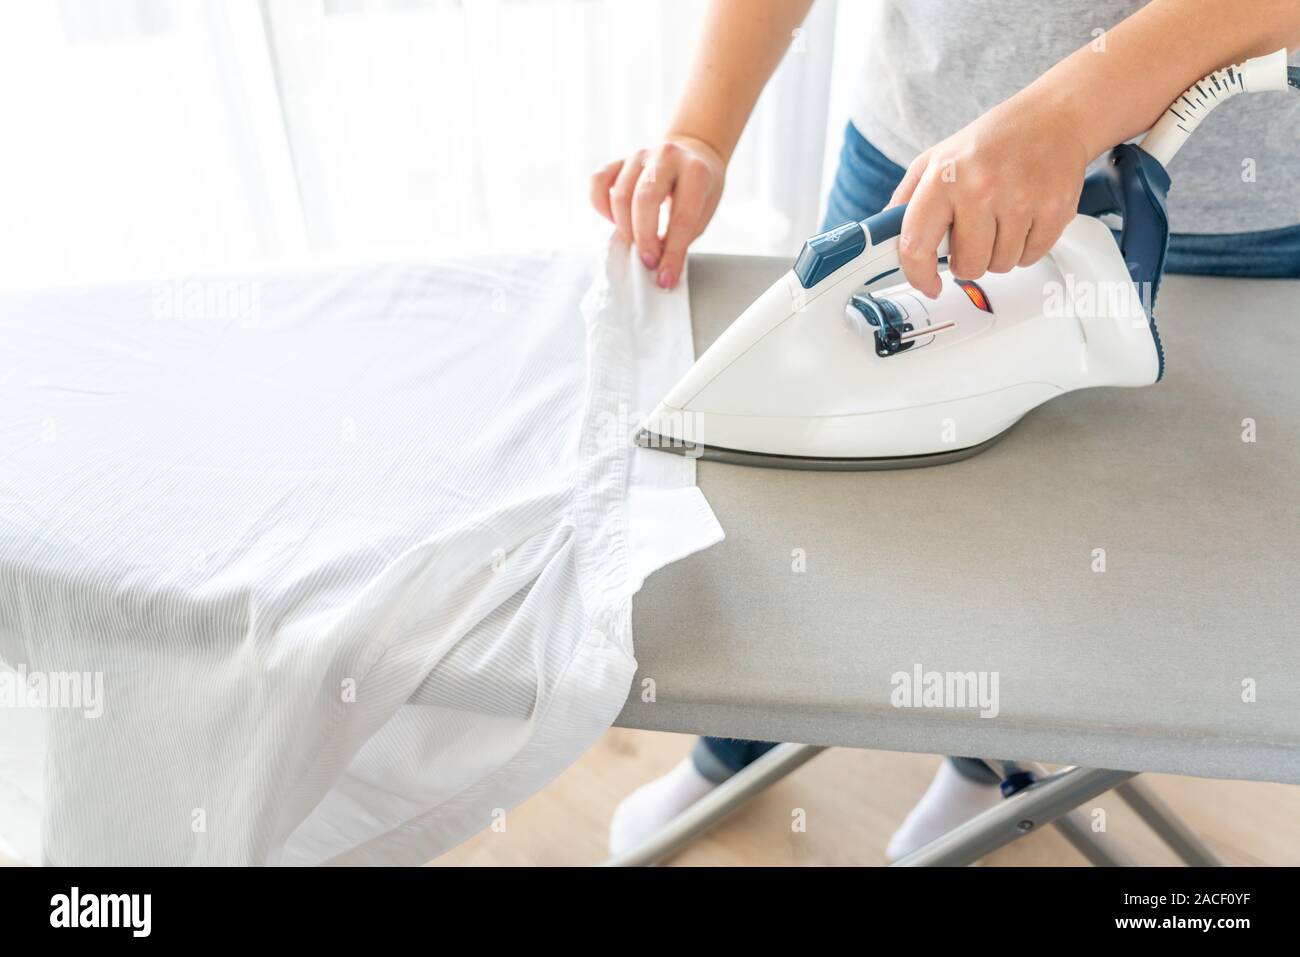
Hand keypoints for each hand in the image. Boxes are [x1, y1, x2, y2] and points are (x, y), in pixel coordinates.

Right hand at [591, 135, 725, 289]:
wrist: (691, 152)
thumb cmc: (698, 190)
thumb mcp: (702, 213)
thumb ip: (680, 238)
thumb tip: (659, 270)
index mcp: (696, 171)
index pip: (682, 217)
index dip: (672, 252)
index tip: (665, 277)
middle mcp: (666, 156)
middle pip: (644, 200)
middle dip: (644, 238)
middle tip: (647, 262)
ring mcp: (640, 155)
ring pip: (619, 195)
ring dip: (624, 228)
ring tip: (635, 244)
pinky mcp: (619, 160)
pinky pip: (598, 183)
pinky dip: (602, 208)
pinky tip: (615, 221)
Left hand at [887, 94, 1091, 297]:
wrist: (1055, 117)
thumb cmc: (994, 140)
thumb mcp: (937, 158)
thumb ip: (906, 199)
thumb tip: (886, 236)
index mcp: (945, 176)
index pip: (916, 245)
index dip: (918, 275)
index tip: (926, 283)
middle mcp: (982, 188)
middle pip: (967, 266)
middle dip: (967, 258)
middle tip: (972, 234)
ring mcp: (1021, 200)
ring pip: (1000, 265)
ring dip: (997, 253)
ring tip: (1000, 219)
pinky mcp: (1055, 210)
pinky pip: (1030, 257)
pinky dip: (1025, 247)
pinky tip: (1023, 218)